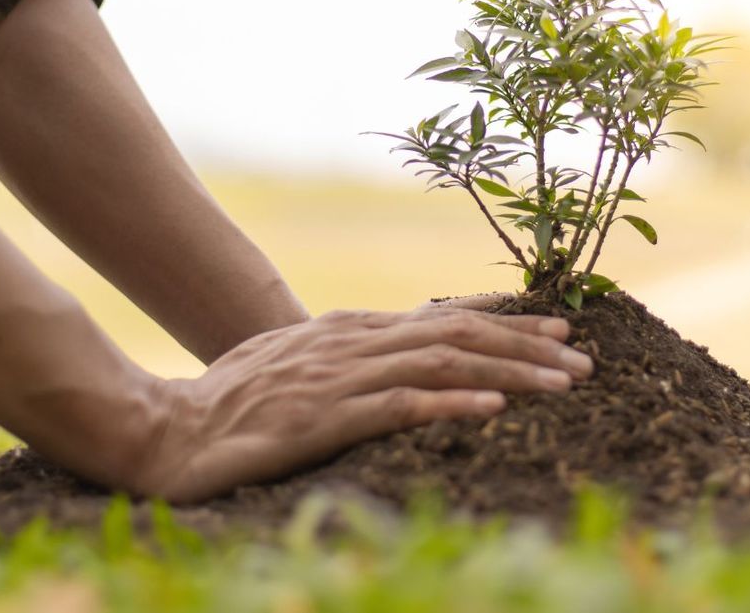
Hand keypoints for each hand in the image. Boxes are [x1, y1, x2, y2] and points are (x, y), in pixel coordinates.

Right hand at [128, 305, 593, 501]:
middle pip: (457, 334)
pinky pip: (398, 406)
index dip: (506, 323)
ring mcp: (338, 378)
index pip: (443, 319)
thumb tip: (402, 354)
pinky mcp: (322, 419)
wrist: (165, 430)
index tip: (559, 329)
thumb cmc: (232, 402)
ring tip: (565, 382)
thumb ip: (350, 355)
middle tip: (584, 358)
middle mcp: (352, 342)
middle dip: (527, 345)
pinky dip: (450, 402)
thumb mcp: (298, 364)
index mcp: (349, 330)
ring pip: (442, 362)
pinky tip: (493, 408)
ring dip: (510, 369)